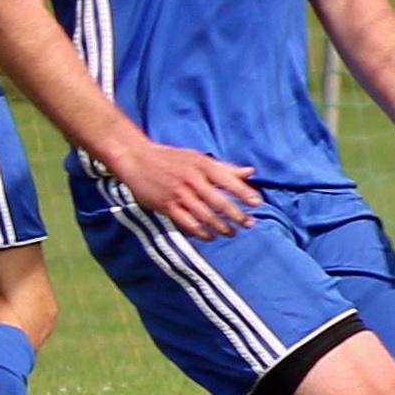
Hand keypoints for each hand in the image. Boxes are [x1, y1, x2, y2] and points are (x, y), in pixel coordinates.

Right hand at [111, 137, 261, 238]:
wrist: (137, 160)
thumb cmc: (172, 158)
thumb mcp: (198, 158)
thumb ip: (225, 168)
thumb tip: (250, 172)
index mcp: (202, 165)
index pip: (227, 180)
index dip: (243, 192)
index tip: (257, 203)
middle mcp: (192, 180)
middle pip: (218, 201)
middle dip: (236, 215)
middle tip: (249, 224)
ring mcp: (179, 194)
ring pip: (204, 215)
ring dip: (220, 226)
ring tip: (232, 233)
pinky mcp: (167, 206)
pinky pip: (187, 223)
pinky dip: (200, 232)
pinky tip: (210, 236)